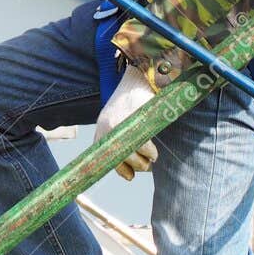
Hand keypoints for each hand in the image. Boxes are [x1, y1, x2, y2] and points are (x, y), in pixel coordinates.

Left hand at [94, 64, 158, 180]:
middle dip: (137, 166)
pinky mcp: (134, 123)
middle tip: (147, 162)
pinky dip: (150, 152)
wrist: (138, 79)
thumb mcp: (117, 122)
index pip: (103, 161)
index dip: (119, 170)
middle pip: (120, 163)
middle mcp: (106, 132)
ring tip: (151, 154)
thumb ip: (118, 144)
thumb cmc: (131, 103)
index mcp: (101, 133)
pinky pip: (143, 147)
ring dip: (145, 160)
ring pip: (133, 158)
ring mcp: (119, 127)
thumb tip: (128, 175)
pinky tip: (153, 150)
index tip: (130, 175)